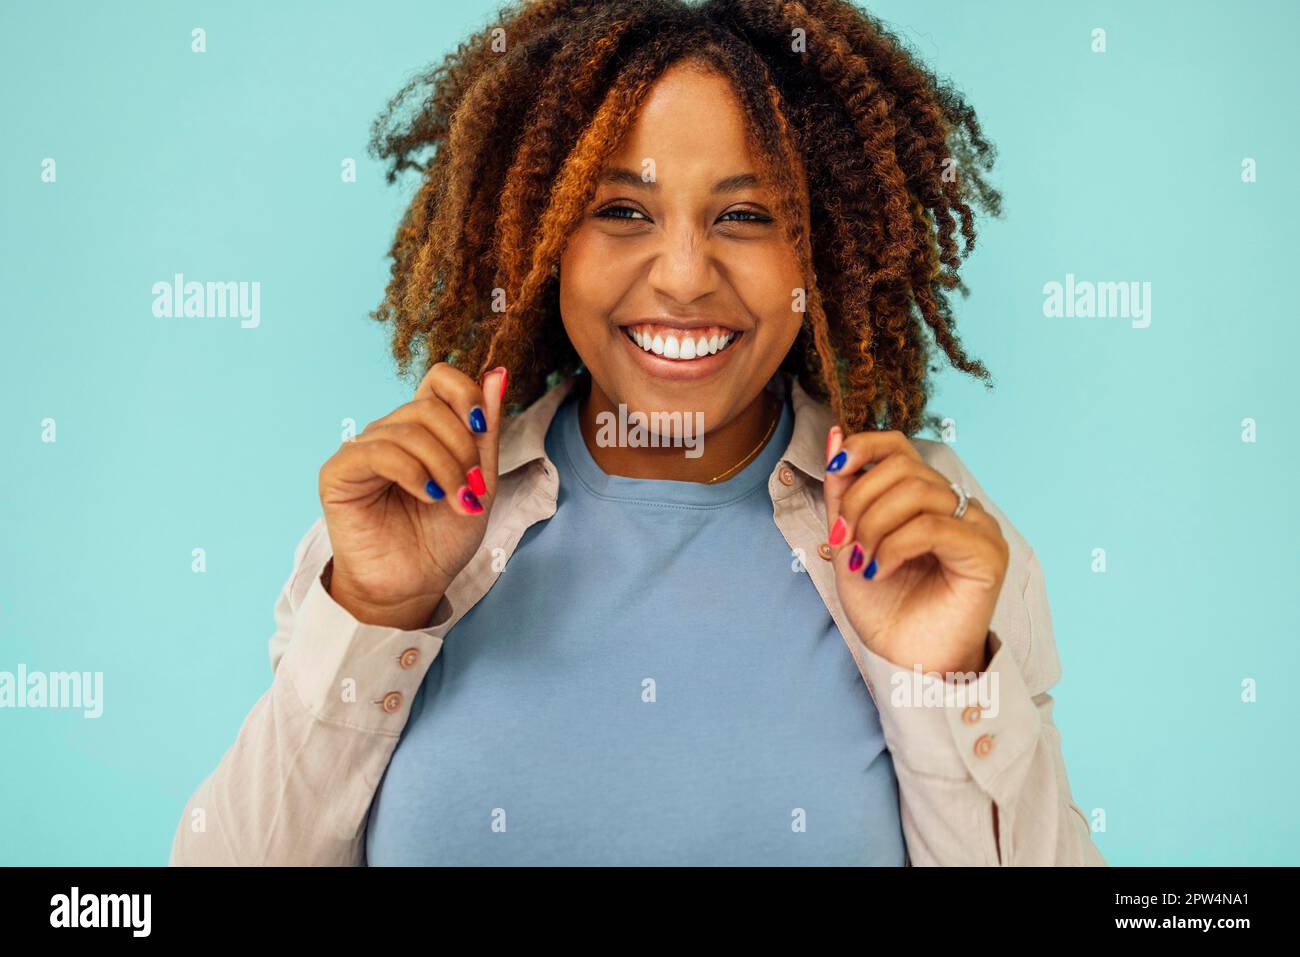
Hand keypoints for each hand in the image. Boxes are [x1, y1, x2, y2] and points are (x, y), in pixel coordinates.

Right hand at [317, 362, 507, 629]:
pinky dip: (412, 472)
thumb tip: (499, 374)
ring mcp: (362, 450)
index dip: (465, 395)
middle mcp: (390, 432)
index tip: (483, 432)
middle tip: (470, 488)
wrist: (415, 585)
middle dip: (461, 449)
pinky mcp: (339, 473)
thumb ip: (486, 430)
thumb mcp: (479, 480)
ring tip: (452, 500)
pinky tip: (426, 496)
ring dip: (443, 468)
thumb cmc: (443, 538)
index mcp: (423, 429)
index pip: (439, 378)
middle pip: (429, 407)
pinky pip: (378, 452)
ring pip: (408, 431)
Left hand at [822, 427, 1008, 674]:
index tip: (835, 467)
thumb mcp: (850, 540)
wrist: (905, 661)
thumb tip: (836, 432)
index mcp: (929, 499)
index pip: (901, 446)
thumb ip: (844, 491)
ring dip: (875, 526)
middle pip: (905, 468)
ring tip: (864, 562)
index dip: (864, 446)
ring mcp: (979, 527)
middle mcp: (959, 506)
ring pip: (919, 492)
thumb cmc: (884, 607)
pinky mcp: (988, 554)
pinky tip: (881, 570)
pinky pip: (934, 527)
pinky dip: (895, 546)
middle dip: (861, 501)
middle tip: (845, 543)